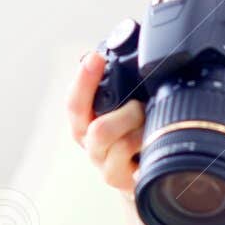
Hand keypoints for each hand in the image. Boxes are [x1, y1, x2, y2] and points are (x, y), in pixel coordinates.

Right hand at [65, 50, 143, 194]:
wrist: (147, 180)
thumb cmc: (139, 138)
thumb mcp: (132, 109)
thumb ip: (129, 84)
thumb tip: (139, 44)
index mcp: (87, 120)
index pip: (74, 97)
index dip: (83, 76)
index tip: (95, 56)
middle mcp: (89, 141)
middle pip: (81, 116)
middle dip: (108, 99)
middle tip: (137, 102)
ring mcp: (102, 162)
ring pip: (104, 133)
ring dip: (130, 121)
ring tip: (148, 121)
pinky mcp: (118, 180)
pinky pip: (125, 158)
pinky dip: (141, 145)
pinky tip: (150, 143)